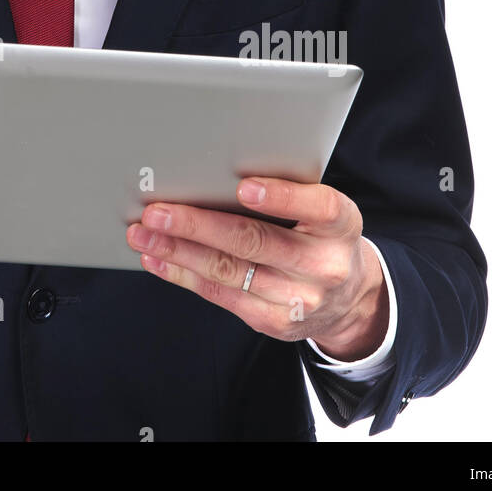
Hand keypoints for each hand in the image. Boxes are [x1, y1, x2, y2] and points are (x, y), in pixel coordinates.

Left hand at [125, 178, 389, 360]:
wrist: (347, 298)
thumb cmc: (319, 234)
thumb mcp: (320, 210)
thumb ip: (285, 191)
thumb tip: (212, 168)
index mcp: (340, 225)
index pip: (318, 207)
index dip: (281, 197)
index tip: (243, 187)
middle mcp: (324, 264)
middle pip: (255, 241)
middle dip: (199, 225)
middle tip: (158, 211)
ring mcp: (299, 299)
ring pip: (229, 271)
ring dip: (179, 251)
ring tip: (144, 233)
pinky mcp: (274, 322)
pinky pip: (221, 295)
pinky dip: (183, 274)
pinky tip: (158, 258)